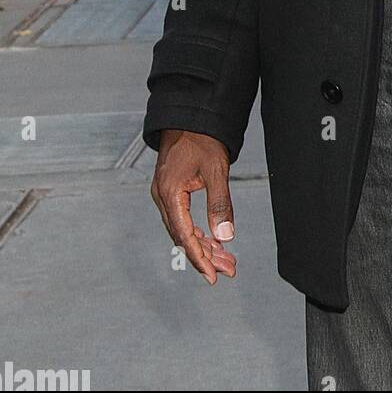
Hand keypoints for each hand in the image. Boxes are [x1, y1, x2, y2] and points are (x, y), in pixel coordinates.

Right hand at [150, 130, 237, 285]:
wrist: (190, 116)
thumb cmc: (202, 139)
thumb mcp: (216, 170)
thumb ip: (220, 203)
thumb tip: (225, 236)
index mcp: (170, 194)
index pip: (184, 235)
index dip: (199, 257)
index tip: (213, 276)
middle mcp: (162, 197)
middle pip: (182, 236)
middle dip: (205, 255)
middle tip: (228, 270)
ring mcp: (164, 194)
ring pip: (183, 229)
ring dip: (203, 245)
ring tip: (225, 260)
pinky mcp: (170, 191)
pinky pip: (182, 219)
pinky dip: (197, 232)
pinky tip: (213, 241)